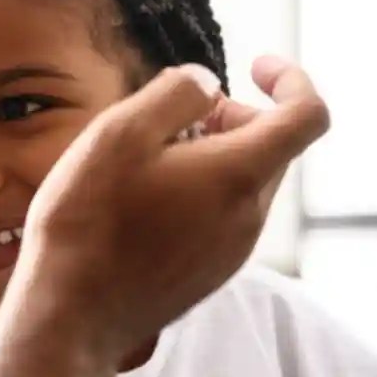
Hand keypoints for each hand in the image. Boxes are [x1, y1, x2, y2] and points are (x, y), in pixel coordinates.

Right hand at [0, 57, 329, 376]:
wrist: (70, 310)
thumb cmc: (89, 219)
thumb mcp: (122, 131)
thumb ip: (176, 93)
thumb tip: (207, 83)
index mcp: (237, 175)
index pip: (306, 116)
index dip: (292, 80)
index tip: (256, 65)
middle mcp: (249, 216)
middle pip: (271, 147)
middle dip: (232, 115)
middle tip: (170, 115)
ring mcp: (232, 249)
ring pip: (243, 182)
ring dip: (210, 154)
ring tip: (145, 157)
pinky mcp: (209, 271)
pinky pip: (222, 214)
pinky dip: (199, 189)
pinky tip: (142, 197)